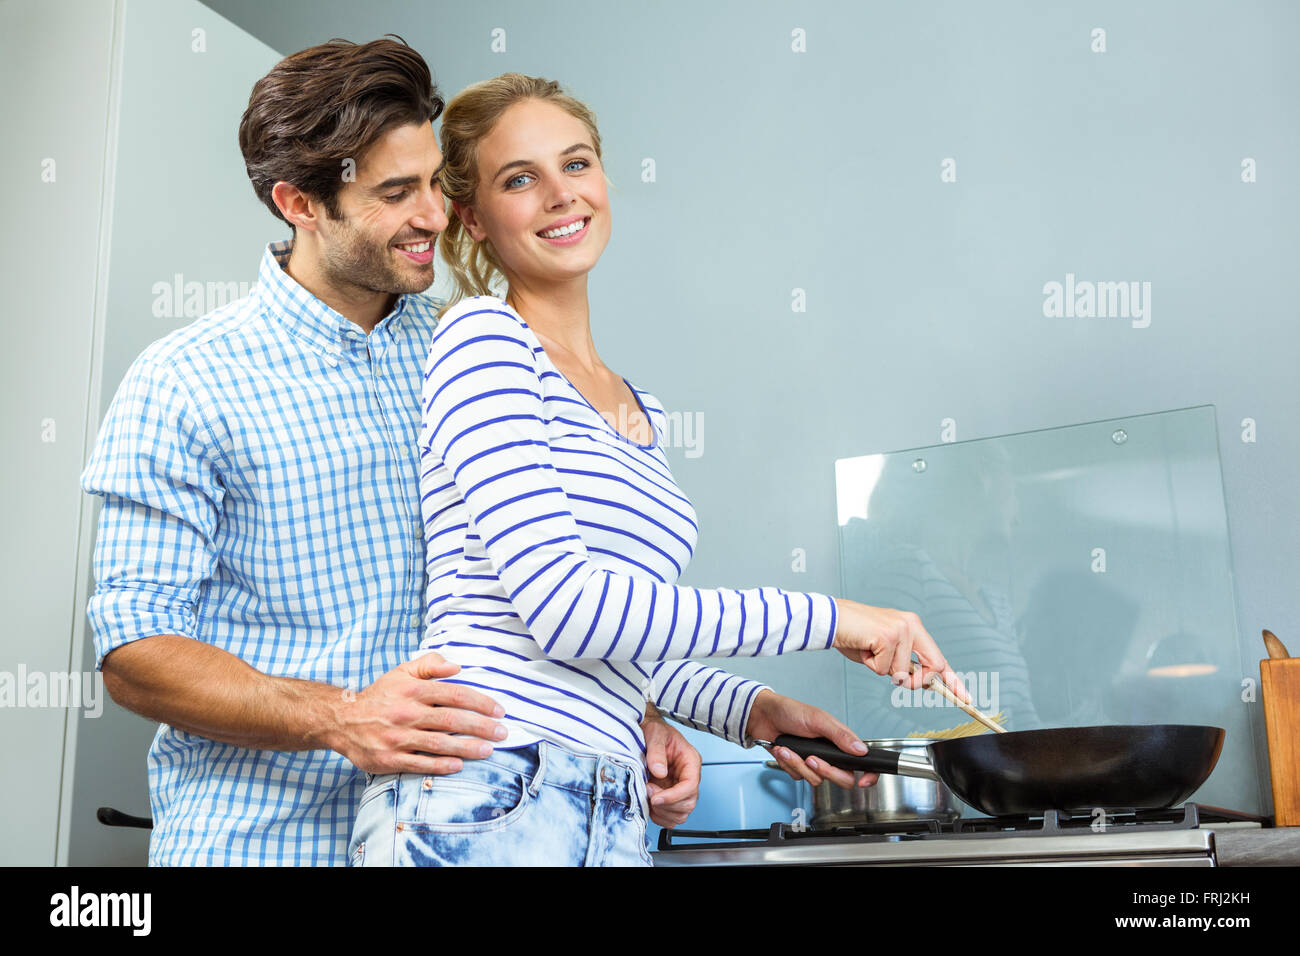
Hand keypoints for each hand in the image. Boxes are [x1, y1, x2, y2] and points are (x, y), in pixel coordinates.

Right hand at [328, 650, 507, 774]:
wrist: (342, 720)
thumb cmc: (380, 695)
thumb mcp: (402, 672)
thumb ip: (430, 665)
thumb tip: (457, 667)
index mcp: (414, 690)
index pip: (455, 694)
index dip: (481, 702)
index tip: (499, 711)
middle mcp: (407, 713)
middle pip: (452, 720)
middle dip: (481, 726)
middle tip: (503, 733)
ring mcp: (398, 737)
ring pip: (439, 743)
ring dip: (467, 748)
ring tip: (489, 750)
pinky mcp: (390, 758)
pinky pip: (420, 763)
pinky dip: (441, 765)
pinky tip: (459, 765)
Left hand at [641, 705, 700, 827]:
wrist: (647, 733)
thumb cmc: (654, 731)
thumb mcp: (654, 733)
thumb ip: (656, 751)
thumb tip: (659, 772)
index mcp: (690, 761)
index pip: (691, 785)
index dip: (674, 796)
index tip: (656, 797)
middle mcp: (688, 777)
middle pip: (688, 803)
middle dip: (666, 804)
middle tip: (648, 791)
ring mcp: (680, 789)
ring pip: (681, 814)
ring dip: (662, 812)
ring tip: (647, 796)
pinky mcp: (670, 797)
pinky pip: (671, 818)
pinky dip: (659, 816)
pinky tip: (648, 804)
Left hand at [745, 688, 877, 788]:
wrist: (763, 717)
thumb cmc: (790, 712)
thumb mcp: (817, 719)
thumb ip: (840, 735)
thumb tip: (860, 749)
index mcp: (840, 740)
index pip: (863, 762)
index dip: (869, 774)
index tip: (865, 781)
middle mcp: (830, 754)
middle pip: (842, 778)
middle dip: (825, 770)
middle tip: (812, 758)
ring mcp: (814, 762)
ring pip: (817, 780)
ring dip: (799, 764)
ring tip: (790, 749)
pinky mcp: (798, 767)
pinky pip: (799, 777)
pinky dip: (789, 764)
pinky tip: (784, 750)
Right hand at [831, 599, 969, 701]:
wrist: (830, 619)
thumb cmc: (855, 635)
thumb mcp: (885, 651)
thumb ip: (904, 664)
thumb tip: (920, 681)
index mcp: (913, 626)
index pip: (938, 657)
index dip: (953, 680)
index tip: (965, 697)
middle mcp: (911, 625)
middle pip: (933, 666)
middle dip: (916, 682)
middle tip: (897, 677)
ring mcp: (901, 630)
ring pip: (902, 673)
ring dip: (882, 670)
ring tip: (869, 651)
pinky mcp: (888, 636)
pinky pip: (884, 669)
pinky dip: (871, 665)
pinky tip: (864, 648)